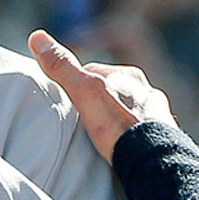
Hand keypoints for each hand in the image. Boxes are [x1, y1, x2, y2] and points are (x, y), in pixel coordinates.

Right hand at [29, 29, 175, 162]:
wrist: (153, 162)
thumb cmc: (118, 126)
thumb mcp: (83, 91)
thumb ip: (62, 67)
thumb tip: (36, 36)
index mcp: (129, 76)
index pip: (93, 72)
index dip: (74, 84)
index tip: (64, 99)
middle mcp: (147, 91)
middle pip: (111, 92)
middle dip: (96, 102)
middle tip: (79, 120)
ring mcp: (157, 116)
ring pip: (126, 112)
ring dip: (114, 120)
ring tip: (99, 137)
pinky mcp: (162, 138)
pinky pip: (139, 133)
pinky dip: (128, 137)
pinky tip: (119, 148)